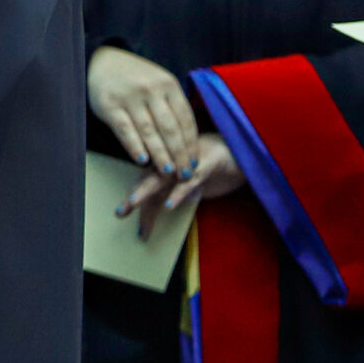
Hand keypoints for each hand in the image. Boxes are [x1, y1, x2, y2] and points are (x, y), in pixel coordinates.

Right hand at [87, 46, 198, 178]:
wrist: (102, 60)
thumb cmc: (136, 78)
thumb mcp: (158, 83)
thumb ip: (171, 106)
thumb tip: (187, 144)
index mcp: (168, 83)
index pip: (185, 119)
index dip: (191, 144)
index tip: (194, 162)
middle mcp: (150, 89)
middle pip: (170, 128)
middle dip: (179, 154)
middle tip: (184, 174)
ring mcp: (130, 97)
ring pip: (149, 131)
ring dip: (160, 154)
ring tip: (167, 172)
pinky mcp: (110, 105)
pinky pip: (125, 130)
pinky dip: (135, 147)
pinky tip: (142, 160)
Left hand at [118, 133, 245, 239]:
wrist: (244, 148)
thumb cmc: (217, 164)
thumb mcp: (195, 181)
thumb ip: (178, 190)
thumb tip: (162, 207)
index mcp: (172, 164)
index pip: (147, 181)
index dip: (135, 197)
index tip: (122, 215)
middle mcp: (177, 161)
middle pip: (149, 179)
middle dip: (134, 195)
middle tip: (119, 212)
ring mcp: (189, 162)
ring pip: (164, 178)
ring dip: (147, 190)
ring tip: (133, 202)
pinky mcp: (207, 165)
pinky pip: (190, 181)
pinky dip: (179, 193)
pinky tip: (170, 205)